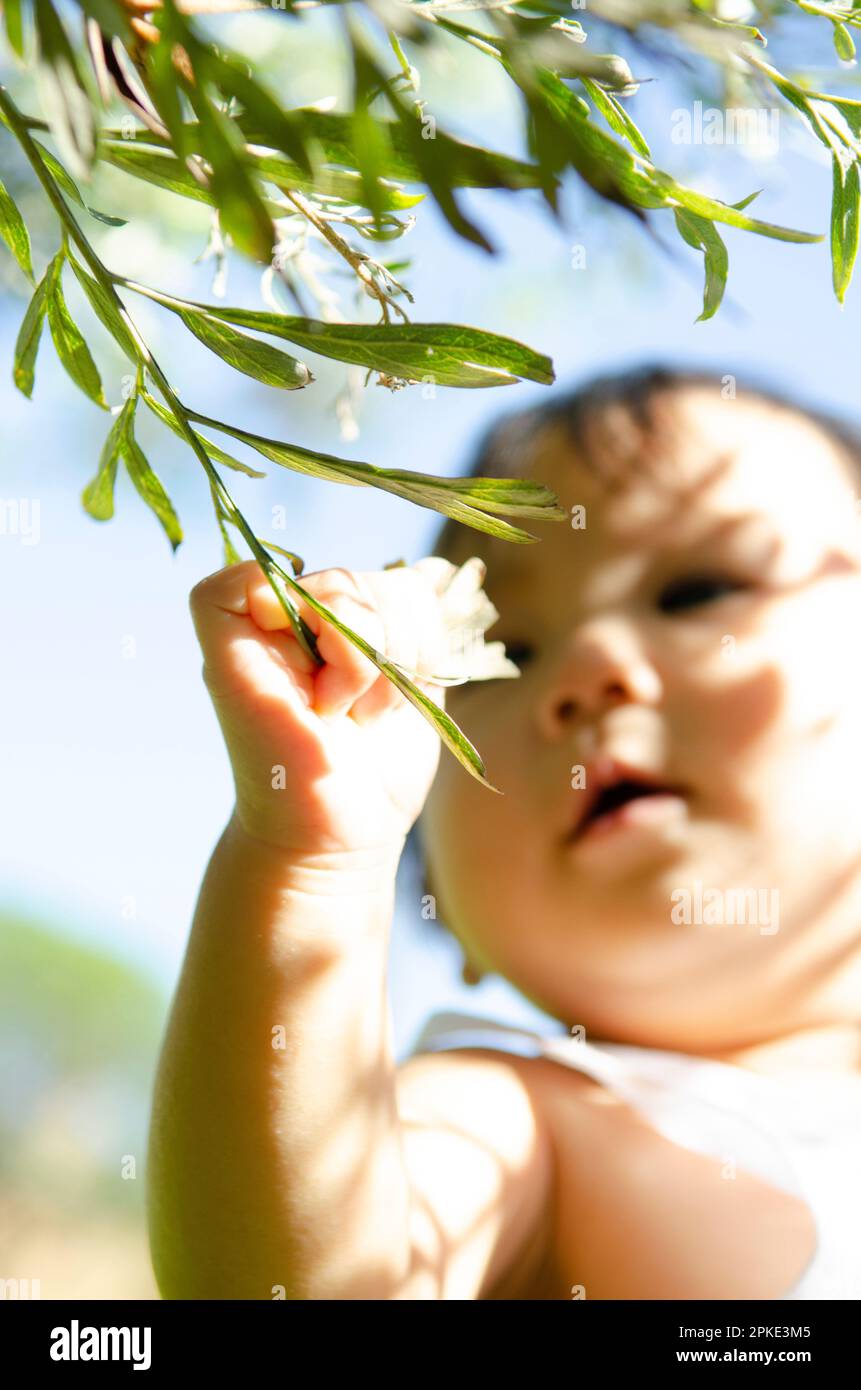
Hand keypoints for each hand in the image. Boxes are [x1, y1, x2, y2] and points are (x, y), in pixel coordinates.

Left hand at [189, 558, 454, 859]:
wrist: (333, 832)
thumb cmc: (273, 762)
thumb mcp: (228, 677)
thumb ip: (222, 601)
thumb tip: (279, 560)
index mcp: (269, 606)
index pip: (312, 575)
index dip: (319, 627)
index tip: (300, 686)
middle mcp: (316, 608)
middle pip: (362, 585)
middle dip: (356, 660)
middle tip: (330, 711)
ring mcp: (368, 625)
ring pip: (406, 598)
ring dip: (390, 672)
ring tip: (359, 715)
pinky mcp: (412, 647)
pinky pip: (435, 618)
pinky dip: (423, 667)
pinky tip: (390, 708)